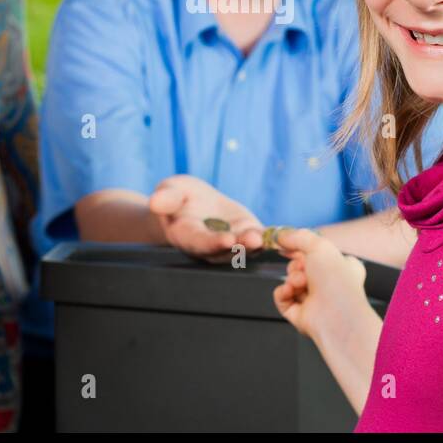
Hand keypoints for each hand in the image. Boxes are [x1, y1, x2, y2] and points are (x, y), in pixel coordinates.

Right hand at [146, 175, 264, 261]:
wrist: (191, 204)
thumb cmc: (177, 198)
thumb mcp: (169, 191)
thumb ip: (166, 198)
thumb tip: (155, 201)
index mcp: (188, 237)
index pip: (201, 242)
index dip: (213, 242)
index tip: (226, 239)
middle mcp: (210, 246)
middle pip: (226, 251)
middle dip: (240, 247)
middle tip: (252, 240)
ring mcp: (231, 243)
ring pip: (245, 249)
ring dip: (256, 245)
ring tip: (265, 237)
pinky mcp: (246, 234)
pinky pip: (261, 239)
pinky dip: (273, 239)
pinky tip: (286, 237)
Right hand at [272, 228, 370, 344]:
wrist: (336, 317)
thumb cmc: (337, 283)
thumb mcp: (319, 245)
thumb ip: (297, 236)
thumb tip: (280, 235)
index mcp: (341, 266)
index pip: (316, 253)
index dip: (300, 247)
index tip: (285, 242)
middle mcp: (330, 284)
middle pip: (300, 267)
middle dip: (296, 266)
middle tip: (302, 268)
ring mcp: (316, 301)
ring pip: (290, 282)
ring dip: (291, 280)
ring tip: (300, 283)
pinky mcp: (302, 315)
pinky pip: (282, 299)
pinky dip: (282, 293)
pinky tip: (289, 291)